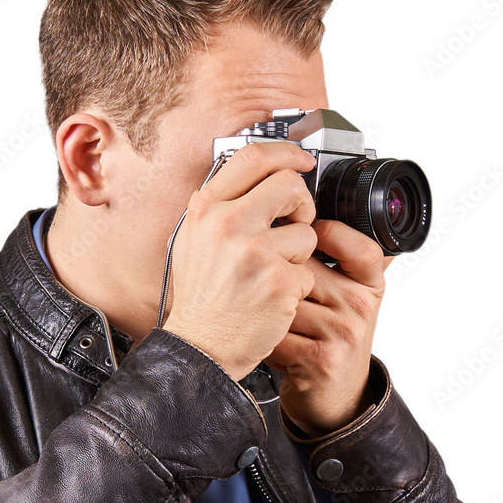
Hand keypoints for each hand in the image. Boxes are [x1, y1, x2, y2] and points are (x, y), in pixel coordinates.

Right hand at [162, 141, 318, 382]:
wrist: (199, 348)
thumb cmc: (199, 299)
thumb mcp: (193, 241)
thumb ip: (222, 207)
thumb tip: (261, 179)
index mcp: (206, 210)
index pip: (253, 157)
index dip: (286, 154)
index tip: (302, 161)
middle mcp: (228, 225)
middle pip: (290, 186)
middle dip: (301, 205)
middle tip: (295, 223)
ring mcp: (255, 253)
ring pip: (306, 233)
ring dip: (299, 256)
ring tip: (272, 275)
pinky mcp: (279, 281)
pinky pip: (309, 272)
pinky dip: (297, 288)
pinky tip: (273, 299)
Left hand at [265, 219, 391, 436]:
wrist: (335, 399)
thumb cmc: (331, 340)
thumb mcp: (348, 298)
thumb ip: (341, 260)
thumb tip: (317, 209)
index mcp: (370, 285)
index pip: (363, 248)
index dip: (333, 235)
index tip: (307, 234)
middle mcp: (361, 308)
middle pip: (305, 269)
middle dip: (275, 274)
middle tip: (261, 283)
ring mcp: (343, 334)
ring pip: (284, 299)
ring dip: (261, 306)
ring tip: (259, 314)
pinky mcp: (320, 359)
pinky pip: (275, 329)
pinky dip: (259, 333)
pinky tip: (260, 337)